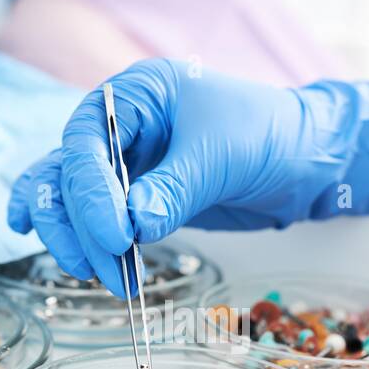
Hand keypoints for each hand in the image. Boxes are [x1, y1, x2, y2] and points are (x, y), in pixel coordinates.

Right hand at [7, 58, 368, 296]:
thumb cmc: (267, 136)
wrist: (302, 158)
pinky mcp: (133, 195)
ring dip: (72, 236)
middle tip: (104, 266)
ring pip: (67, 196)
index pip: (88, 140)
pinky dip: (84, 239)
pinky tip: (81, 260)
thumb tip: (133, 227)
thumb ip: (174, 190)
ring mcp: (123, 161)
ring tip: (97, 275)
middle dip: (77, 222)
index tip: (115, 236)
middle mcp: (119, 124)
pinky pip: (94, 217)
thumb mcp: (222, 157)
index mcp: (136, 94)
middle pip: (67, 171)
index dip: (90, 191)